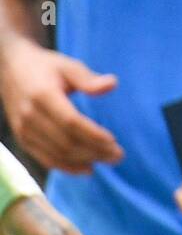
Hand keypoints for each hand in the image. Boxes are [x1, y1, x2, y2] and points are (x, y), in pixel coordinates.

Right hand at [0, 38, 122, 173]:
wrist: (9, 69)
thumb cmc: (45, 67)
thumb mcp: (67, 66)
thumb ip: (88, 78)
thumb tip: (113, 84)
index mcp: (42, 96)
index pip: (71, 123)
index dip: (93, 135)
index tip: (115, 141)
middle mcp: (30, 116)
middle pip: (66, 142)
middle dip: (95, 151)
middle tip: (119, 156)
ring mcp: (23, 130)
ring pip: (56, 154)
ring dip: (84, 161)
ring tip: (108, 160)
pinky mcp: (22, 138)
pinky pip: (45, 158)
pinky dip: (67, 167)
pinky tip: (87, 169)